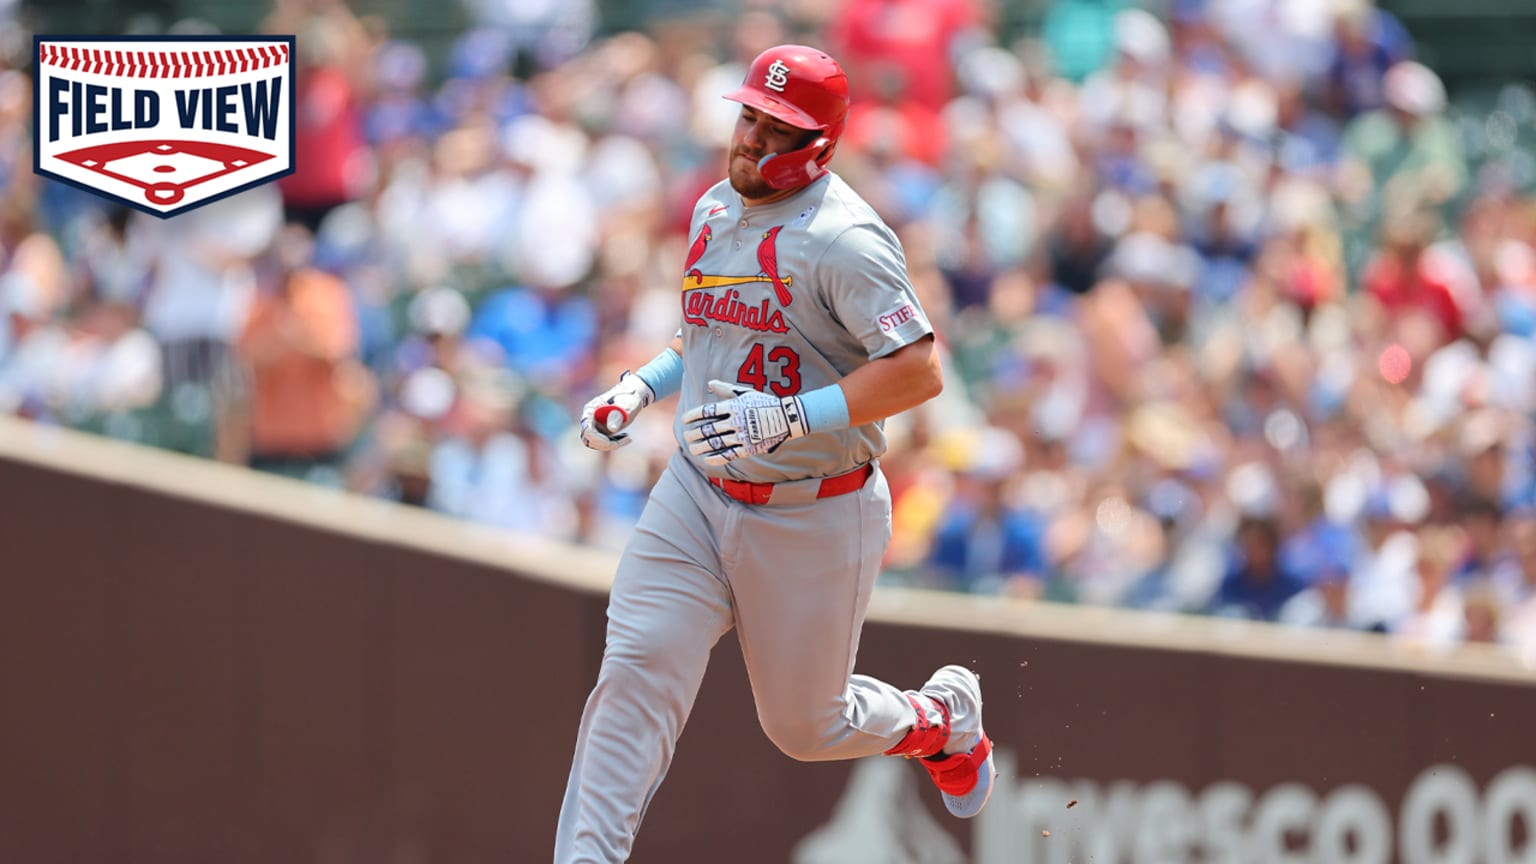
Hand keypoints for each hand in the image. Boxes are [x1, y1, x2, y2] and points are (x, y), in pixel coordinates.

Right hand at [580, 372, 654, 450]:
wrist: (633, 396)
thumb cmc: (629, 398)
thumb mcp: (625, 405)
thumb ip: (617, 415)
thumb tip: (611, 429)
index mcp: (591, 410)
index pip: (587, 430)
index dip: (596, 439)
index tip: (609, 441)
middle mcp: (590, 419)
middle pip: (589, 440)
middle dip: (606, 444)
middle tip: (625, 440)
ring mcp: (594, 426)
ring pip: (596, 444)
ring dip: (612, 445)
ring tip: (628, 438)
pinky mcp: (601, 431)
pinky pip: (604, 443)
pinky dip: (616, 443)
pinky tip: (627, 438)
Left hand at [682, 379, 808, 465]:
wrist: (786, 418)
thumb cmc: (764, 403)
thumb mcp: (745, 393)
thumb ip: (726, 390)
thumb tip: (710, 383)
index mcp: (733, 406)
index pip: (707, 411)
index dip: (693, 415)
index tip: (684, 420)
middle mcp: (735, 421)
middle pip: (709, 429)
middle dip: (694, 433)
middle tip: (686, 436)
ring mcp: (742, 436)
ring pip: (716, 443)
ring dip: (701, 447)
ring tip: (692, 448)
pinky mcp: (748, 448)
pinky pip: (728, 454)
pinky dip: (716, 458)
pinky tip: (706, 459)